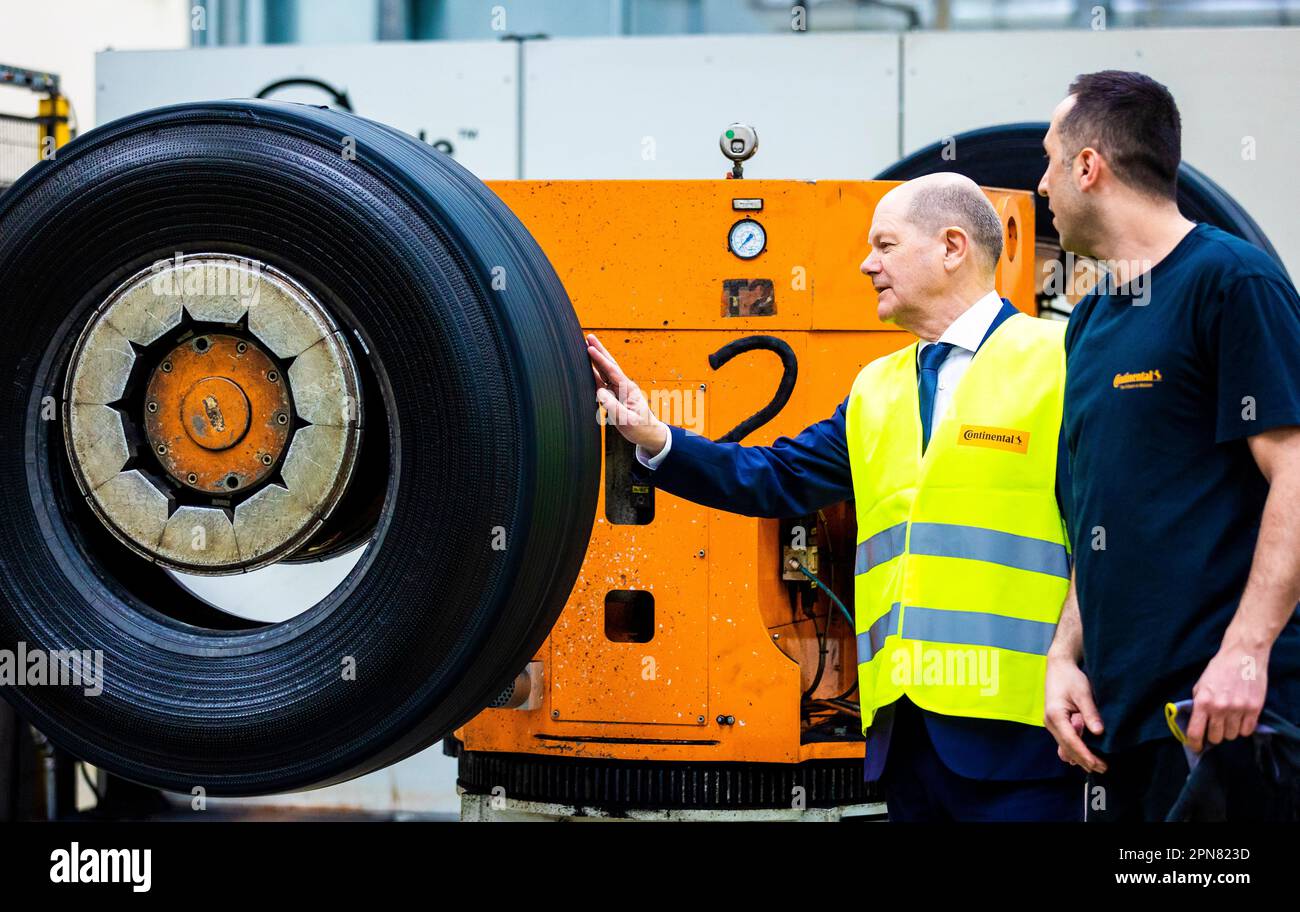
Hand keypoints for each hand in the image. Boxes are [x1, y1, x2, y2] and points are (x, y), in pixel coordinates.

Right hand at [586, 333, 668, 454]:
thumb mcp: (627, 420)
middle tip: (589, 337)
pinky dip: (595, 372)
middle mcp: (623, 386)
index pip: (611, 370)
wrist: (648, 433)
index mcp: (627, 389)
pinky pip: (603, 381)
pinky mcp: (615, 395)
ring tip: (586, 347)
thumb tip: (600, 392)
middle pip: (609, 364)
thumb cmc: (640, 428)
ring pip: (605, 371)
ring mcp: (619, 389)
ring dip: (596, 359)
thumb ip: (613, 407)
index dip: (600, 359)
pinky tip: (588, 367)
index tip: (590, 348)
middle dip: (599, 350)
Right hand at [1044, 654, 1107, 772]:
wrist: (1059, 667)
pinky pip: (1064, 741)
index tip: (1097, 764)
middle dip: (1084, 760)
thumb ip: (1090, 713)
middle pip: (1067, 748)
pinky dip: (1074, 750)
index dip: (1084, 754)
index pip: (1071, 740)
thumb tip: (1099, 732)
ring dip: (1079, 757)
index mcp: (1055, 715)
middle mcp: (1050, 722)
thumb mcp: (1083, 693)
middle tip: (1103, 768)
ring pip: (1064, 747)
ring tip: (1096, 766)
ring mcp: (1052, 724)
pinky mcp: (1056, 723)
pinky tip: (1084, 757)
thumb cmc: (1070, 678)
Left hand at [1185, 638, 1268, 752]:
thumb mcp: (1200, 684)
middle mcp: (1220, 708)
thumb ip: (1197, 704)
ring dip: (1228, 731)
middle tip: (1215, 727)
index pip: (1196, 732)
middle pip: (1216, 738)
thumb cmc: (1218, 669)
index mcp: (1203, 702)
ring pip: (1231, 735)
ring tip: (1228, 719)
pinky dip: (1242, 728)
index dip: (1194, 743)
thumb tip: (1195, 722)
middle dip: (1213, 735)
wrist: (1243, 655)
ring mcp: (1238, 709)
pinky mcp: (1254, 709)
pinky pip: (1247, 731)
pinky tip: (1240, 719)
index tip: (1196, 747)